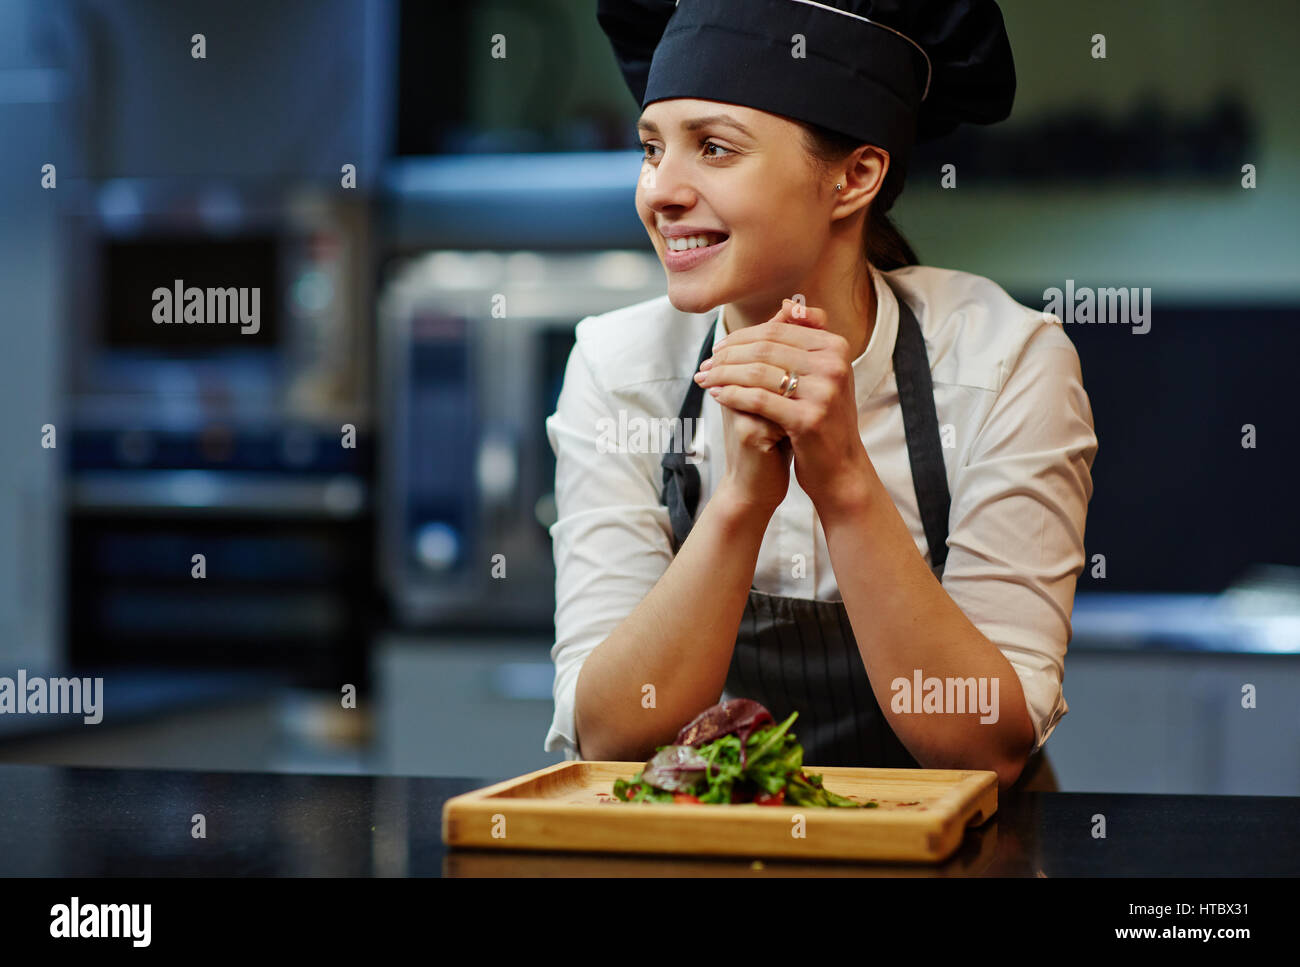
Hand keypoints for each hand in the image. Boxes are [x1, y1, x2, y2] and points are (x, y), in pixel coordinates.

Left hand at [695, 299, 872, 516]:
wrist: (840, 467)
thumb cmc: (824, 417)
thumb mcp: (823, 373)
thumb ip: (807, 338)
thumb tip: (787, 305)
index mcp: (836, 347)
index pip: (777, 330)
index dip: (742, 337)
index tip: (719, 348)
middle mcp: (834, 365)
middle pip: (765, 348)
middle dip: (728, 355)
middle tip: (706, 364)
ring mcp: (824, 392)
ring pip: (758, 371)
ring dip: (724, 374)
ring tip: (705, 378)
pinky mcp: (809, 419)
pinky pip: (758, 399)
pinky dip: (732, 395)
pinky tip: (716, 395)